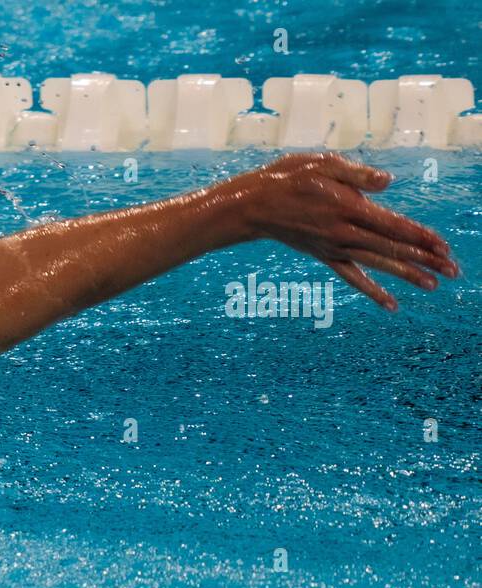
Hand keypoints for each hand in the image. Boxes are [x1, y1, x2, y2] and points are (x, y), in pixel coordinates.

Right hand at [236, 153, 458, 310]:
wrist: (254, 205)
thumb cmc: (288, 178)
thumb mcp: (322, 164)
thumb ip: (357, 174)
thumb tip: (388, 183)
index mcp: (347, 208)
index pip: (392, 225)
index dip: (420, 236)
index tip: (444, 246)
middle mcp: (343, 233)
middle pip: (391, 248)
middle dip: (424, 259)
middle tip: (452, 271)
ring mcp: (334, 247)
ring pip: (377, 264)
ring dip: (407, 275)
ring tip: (434, 285)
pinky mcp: (325, 255)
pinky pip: (352, 277)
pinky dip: (372, 291)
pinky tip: (391, 304)